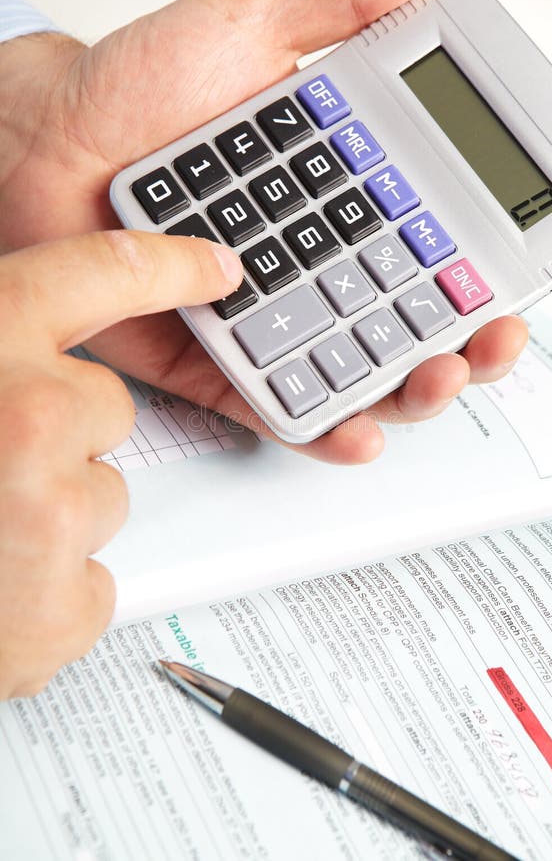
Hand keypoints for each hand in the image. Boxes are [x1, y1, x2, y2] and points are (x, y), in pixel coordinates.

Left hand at [0, 0, 551, 462]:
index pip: (452, 225)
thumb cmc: (129, 94)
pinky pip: (292, 406)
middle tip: (500, 331)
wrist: (40, 157)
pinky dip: (332, 428)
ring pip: (376, 368)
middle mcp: (324, 259)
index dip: (515, 245)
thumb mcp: (242, 28)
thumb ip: (334, 4)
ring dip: (425, 384)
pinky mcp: (231, 362)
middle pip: (429, 313)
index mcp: (347, 189)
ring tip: (439, 372)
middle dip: (483, 335)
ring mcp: (283, 314)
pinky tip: (361, 427)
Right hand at [0, 230, 241, 697]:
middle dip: (59, 434)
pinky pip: (93, 579)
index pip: (100, 272)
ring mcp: (48, 514)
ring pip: (102, 497)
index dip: (166, 262)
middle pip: (106, 407)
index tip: (214, 264)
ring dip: (48, 516)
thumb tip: (31, 341)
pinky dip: (49, 592)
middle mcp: (21, 418)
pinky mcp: (63, 605)